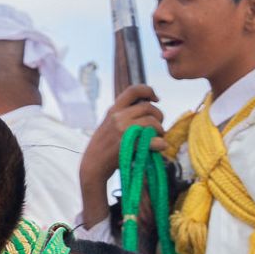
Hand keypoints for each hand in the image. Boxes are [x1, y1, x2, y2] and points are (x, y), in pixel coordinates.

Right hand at [79, 84, 164, 225]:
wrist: (93, 164)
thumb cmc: (105, 144)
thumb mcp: (110, 122)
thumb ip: (126, 113)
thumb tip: (149, 104)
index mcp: (114, 109)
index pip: (133, 90)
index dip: (148, 90)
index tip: (156, 99)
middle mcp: (118, 117)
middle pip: (149, 108)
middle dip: (159, 116)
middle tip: (158, 127)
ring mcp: (122, 130)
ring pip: (152, 122)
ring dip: (160, 131)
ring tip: (157, 138)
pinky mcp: (128, 145)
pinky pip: (152, 140)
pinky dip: (160, 144)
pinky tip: (160, 146)